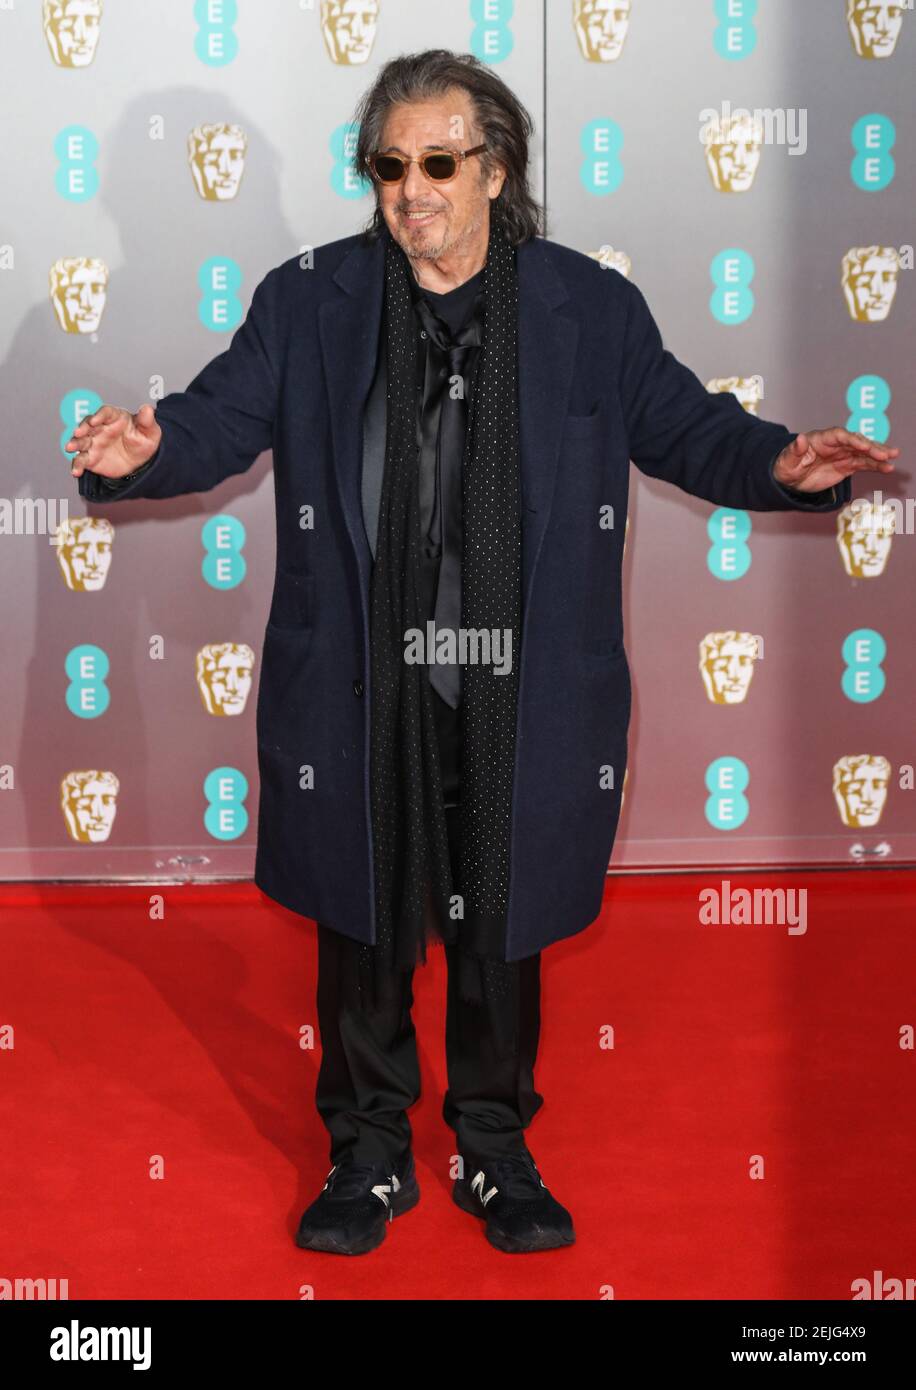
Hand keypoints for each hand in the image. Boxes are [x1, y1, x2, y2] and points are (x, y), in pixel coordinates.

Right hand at [66, 404, 160, 478]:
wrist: (140, 463)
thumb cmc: (143, 442)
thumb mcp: (150, 432)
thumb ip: (147, 421)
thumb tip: (148, 408)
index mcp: (114, 417)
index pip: (105, 412)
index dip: (99, 415)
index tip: (95, 420)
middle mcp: (100, 428)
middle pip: (87, 425)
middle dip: (81, 428)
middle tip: (78, 433)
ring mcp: (93, 442)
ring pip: (80, 441)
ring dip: (74, 443)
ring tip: (69, 448)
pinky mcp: (90, 458)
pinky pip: (81, 460)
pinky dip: (77, 465)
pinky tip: (76, 471)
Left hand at [773, 428, 898, 492]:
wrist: (788, 479)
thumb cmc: (785, 466)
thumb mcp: (786, 460)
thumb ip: (794, 450)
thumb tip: (799, 439)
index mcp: (821, 439)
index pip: (840, 436)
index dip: (853, 440)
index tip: (864, 446)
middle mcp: (835, 444)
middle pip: (856, 442)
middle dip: (871, 447)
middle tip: (885, 453)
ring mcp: (842, 454)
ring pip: (864, 453)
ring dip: (878, 455)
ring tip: (893, 458)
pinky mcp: (846, 466)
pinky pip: (863, 464)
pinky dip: (875, 466)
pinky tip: (887, 468)